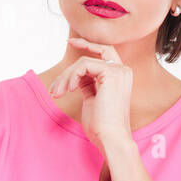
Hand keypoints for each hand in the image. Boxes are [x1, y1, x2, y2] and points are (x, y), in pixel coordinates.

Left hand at [49, 36, 133, 156]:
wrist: (110, 137)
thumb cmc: (101, 126)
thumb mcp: (92, 100)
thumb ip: (88, 85)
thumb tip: (76, 77)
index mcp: (120, 77)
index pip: (105, 53)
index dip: (88, 46)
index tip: (71, 42)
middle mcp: (123, 71)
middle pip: (95, 53)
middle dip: (77, 54)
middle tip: (61, 66)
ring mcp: (119, 71)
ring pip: (84, 62)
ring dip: (66, 77)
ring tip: (57, 93)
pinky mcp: (111, 73)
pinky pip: (84, 66)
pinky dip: (71, 76)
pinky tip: (68, 90)